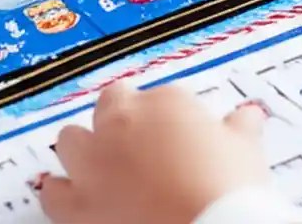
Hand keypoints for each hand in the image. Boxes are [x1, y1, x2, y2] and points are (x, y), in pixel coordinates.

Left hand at [37, 82, 270, 223]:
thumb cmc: (229, 190)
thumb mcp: (245, 150)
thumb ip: (240, 127)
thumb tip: (248, 116)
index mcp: (163, 103)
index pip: (161, 97)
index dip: (168, 118)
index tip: (178, 135)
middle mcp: (121, 123)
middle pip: (111, 104)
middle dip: (121, 118)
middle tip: (140, 142)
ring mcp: (94, 162)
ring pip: (73, 139)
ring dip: (84, 147)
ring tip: (102, 164)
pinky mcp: (77, 203)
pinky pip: (53, 191)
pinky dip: (61, 192)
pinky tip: (71, 195)